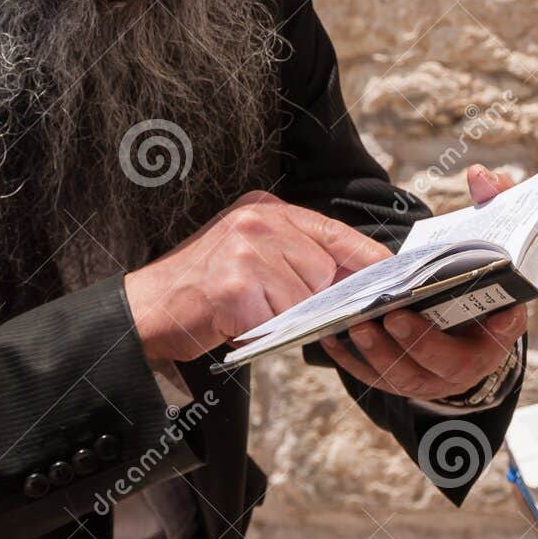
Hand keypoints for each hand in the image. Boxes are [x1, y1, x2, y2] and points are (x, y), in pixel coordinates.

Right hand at [125, 190, 390, 363]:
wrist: (146, 309)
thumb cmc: (202, 287)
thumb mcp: (248, 252)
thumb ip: (294, 254)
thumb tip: (353, 277)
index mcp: (264, 208)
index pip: (331, 229)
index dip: (364, 253)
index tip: (390, 270)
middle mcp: (257, 222)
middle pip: (324, 269)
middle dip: (311, 297)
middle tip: (272, 305)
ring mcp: (246, 252)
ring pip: (306, 298)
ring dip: (284, 317)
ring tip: (248, 311)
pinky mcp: (236, 288)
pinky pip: (279, 320)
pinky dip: (263, 330)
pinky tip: (236, 321)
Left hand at [321, 161, 524, 401]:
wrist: (458, 324)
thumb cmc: (473, 278)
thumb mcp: (488, 243)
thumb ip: (493, 205)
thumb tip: (480, 175)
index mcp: (498, 330)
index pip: (505, 330)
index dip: (502, 326)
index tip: (497, 314)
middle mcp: (469, 362)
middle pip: (449, 363)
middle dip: (421, 342)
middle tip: (394, 316)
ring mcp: (434, 378)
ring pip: (408, 376)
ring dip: (381, 354)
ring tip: (359, 325)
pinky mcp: (401, 380)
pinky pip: (375, 377)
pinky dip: (353, 361)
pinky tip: (334, 337)